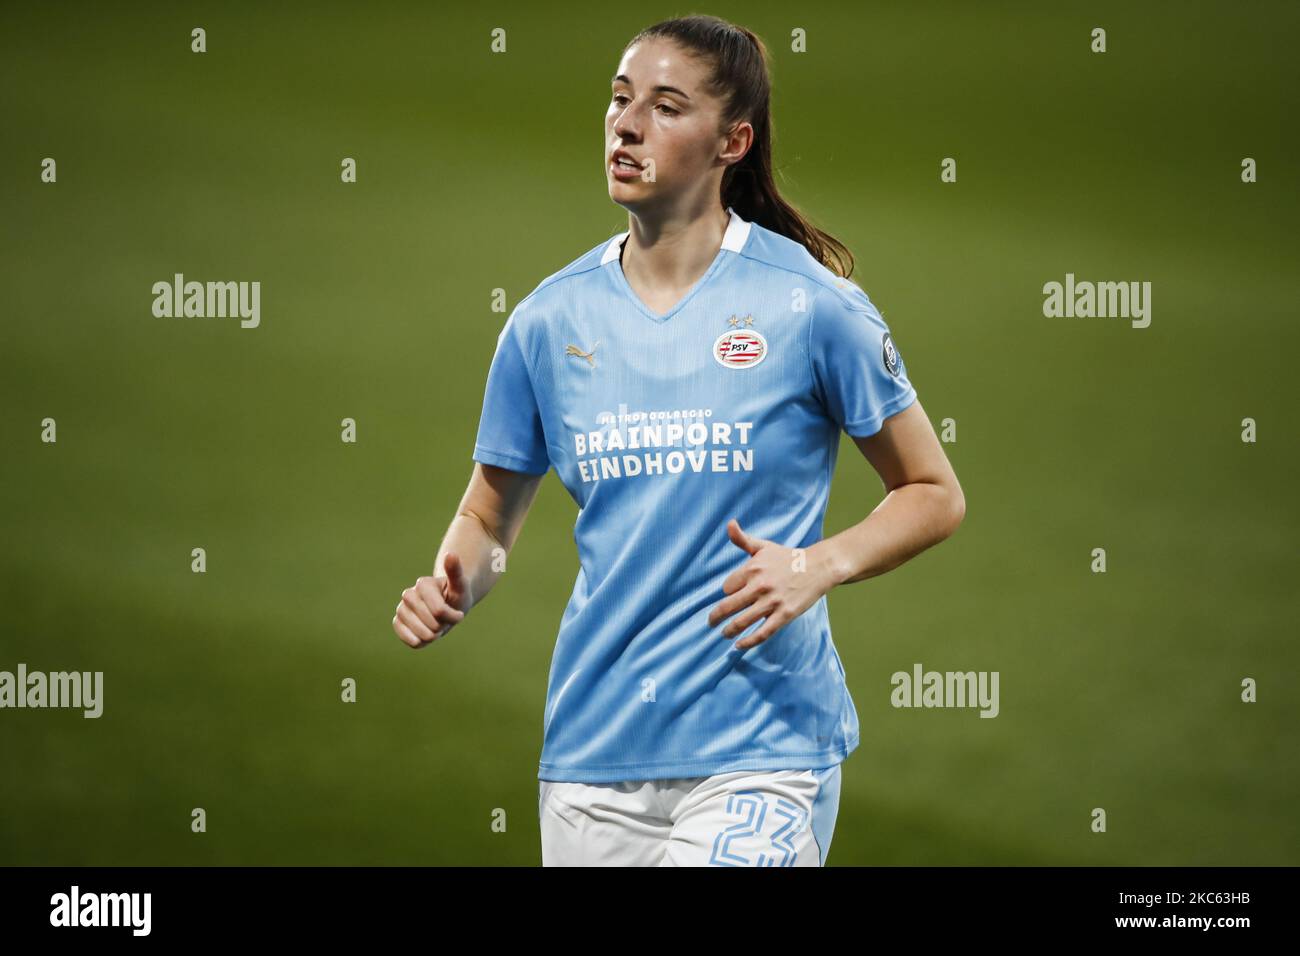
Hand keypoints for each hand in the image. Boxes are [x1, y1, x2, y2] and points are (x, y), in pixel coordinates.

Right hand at [392, 553, 468, 648]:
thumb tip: (452, 553)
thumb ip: (456, 572)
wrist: (448, 607)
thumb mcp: (461, 586)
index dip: (453, 617)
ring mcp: (401, 608)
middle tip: (446, 619)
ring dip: (432, 635)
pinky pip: (406, 637)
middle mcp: (408, 594)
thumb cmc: (457, 596)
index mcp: (423, 583)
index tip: (459, 615)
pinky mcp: (397, 621)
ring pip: (419, 632)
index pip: (440, 610)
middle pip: (430, 623)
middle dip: (443, 626)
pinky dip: (417, 640)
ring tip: (436, 626)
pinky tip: (423, 636)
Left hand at [707, 519, 832, 649]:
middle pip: (728, 606)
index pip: (727, 587)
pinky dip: (748, 641)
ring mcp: (772, 602)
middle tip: (710, 622)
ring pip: (742, 621)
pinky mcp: (784, 615)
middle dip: (716, 616)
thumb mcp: (763, 546)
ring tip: (723, 634)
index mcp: (752, 569)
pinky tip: (739, 645)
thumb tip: (729, 524)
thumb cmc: (788, 557)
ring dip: (728, 630)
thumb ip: (742, 539)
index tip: (730, 596)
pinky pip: (762, 632)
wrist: (818, 567)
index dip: (727, 593)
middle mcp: (759, 586)